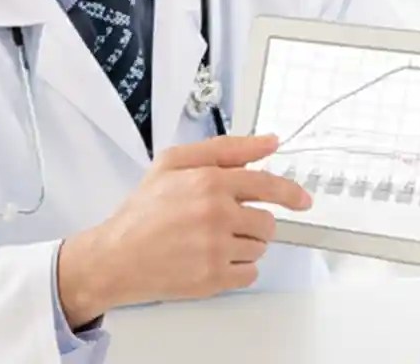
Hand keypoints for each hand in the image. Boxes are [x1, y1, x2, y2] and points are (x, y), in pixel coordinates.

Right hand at [57, 134, 310, 324]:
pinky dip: (237, 269)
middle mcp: (216, 213)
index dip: (290, 193)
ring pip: (259, 248)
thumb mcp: (173, 163)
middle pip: (267, 222)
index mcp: (209, 181)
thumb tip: (268, 142)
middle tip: (224, 224)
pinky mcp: (213, 277)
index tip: (303, 200)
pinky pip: (250, 274)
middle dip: (252, 223)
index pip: (266, 184)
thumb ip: (226, 149)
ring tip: (209, 242)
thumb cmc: (143, 211)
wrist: (115, 256)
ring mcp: (216, 248)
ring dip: (243, 246)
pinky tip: (210, 260)